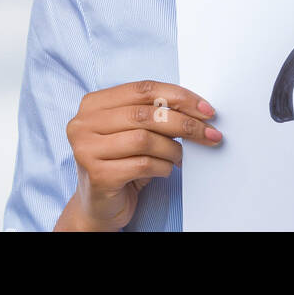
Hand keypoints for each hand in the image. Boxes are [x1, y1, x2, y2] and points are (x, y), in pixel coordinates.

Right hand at [58, 80, 220, 230]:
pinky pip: (143, 165)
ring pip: (145, 140)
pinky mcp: (98, 176)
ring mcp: (86, 150)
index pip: (143, 89)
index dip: (179, 96)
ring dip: (173, 149)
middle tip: (210, 133)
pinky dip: (163, 167)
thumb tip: (200, 110)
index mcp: (94, 104)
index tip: (206, 109)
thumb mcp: (135, 131)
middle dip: (185, 123)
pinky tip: (166, 169)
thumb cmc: (121, 162)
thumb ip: (156, 113)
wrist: (99, 205)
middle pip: (146, 114)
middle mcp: (83, 124)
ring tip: (180, 156)